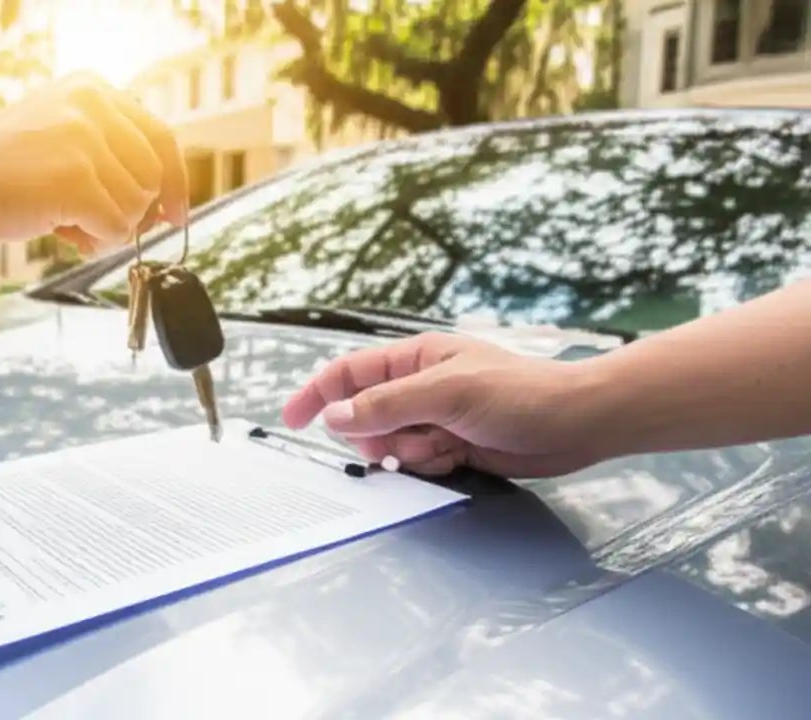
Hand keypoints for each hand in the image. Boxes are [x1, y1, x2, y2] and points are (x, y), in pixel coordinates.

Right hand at [0, 73, 187, 251]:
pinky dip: (95, 241)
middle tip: (87, 221)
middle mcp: (93, 104)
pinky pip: (116, 229)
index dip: (175, 181)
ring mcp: (85, 140)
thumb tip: (165, 206)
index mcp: (91, 88)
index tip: (175, 213)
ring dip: (106, 227)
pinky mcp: (76, 179)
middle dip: (129, 211)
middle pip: (153, 177)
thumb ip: (109, 158)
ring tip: (63, 220)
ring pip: (137, 207)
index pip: (160, 137)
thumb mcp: (58, 140)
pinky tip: (61, 232)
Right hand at [281, 333, 606, 477]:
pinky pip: (417, 461)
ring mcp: (435, 417)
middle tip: (399, 443)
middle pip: (365, 416)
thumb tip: (336, 416)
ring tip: (444, 445)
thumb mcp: (445, 392)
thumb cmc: (517, 394)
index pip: (349, 373)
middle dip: (375, 435)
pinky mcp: (452, 445)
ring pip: (390, 444)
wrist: (576, 424)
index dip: (317, 395)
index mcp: (413, 358)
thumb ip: (386, 405)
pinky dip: (430, 464)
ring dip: (408, 452)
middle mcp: (419, 386)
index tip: (291, 422)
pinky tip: (458, 455)